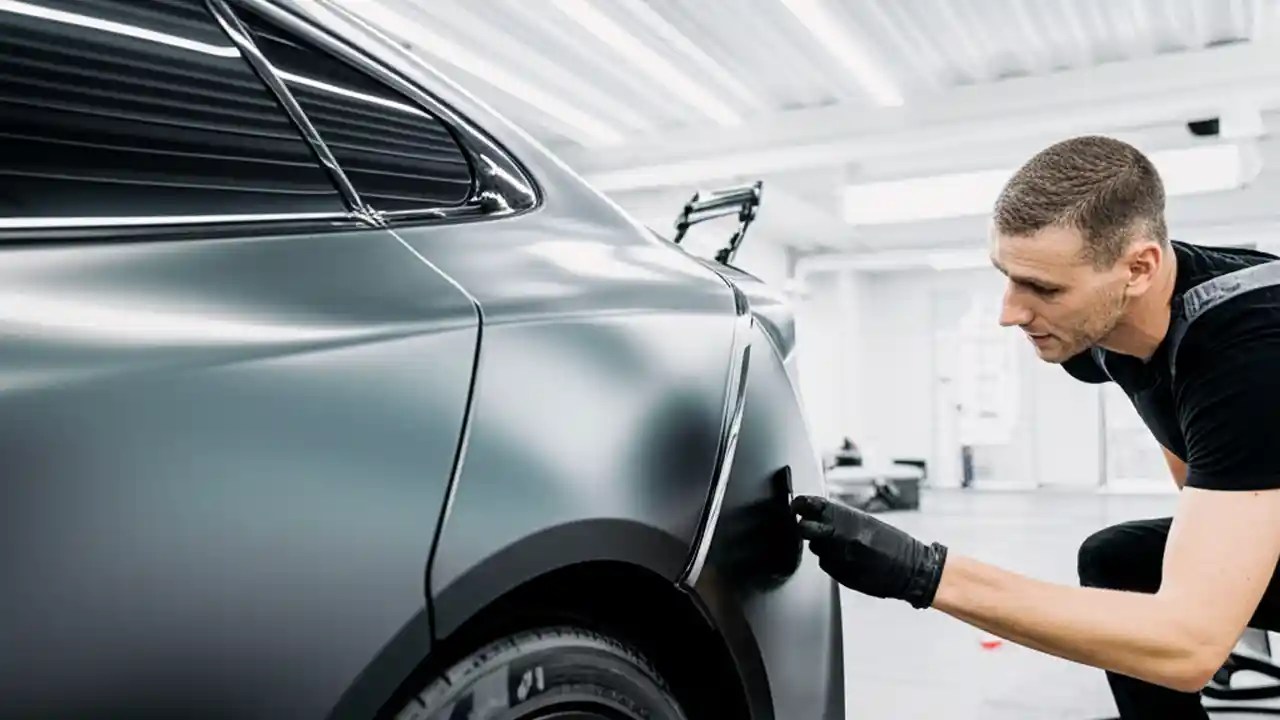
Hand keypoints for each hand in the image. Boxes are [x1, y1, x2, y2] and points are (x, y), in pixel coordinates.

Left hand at [792, 494, 946, 608]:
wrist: (912, 571)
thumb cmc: (894, 544)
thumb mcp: (868, 522)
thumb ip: (841, 519)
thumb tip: (817, 513)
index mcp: (851, 522)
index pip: (815, 508)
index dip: (802, 505)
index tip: (797, 504)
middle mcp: (843, 540)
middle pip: (807, 530)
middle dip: (805, 527)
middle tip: (808, 525)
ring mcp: (841, 560)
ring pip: (817, 549)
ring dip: (821, 545)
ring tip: (839, 544)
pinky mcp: (842, 577)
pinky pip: (827, 565)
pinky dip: (831, 560)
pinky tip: (845, 558)